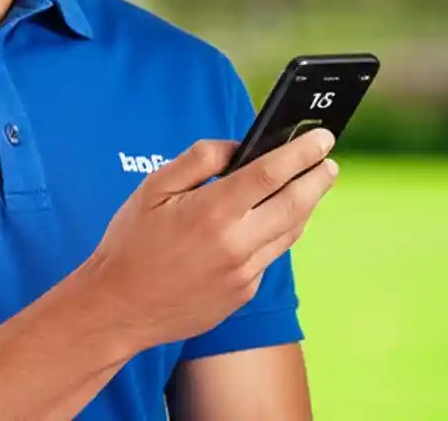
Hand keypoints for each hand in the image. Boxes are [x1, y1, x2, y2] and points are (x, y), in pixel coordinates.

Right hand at [77, 128, 338, 350]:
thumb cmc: (131, 243)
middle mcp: (235, 244)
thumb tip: (238, 147)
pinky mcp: (243, 293)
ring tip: (311, 185)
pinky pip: (269, 256)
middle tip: (329, 162)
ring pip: (290, 232)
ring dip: (306, 205)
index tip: (322, 138)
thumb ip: (200, 158)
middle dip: (318, 178)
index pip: (272, 173)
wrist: (118, 308)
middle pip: (296, 203)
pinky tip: (272, 220)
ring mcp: (243, 273)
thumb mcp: (154, 187)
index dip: (302, 152)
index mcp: (213, 211)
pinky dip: (277, 232)